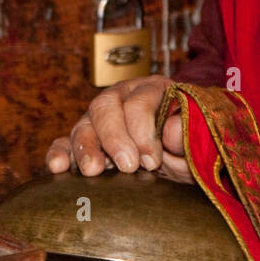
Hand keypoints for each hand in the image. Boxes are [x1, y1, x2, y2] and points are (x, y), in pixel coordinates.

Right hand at [45, 75, 191, 181]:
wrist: (189, 159)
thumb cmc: (195, 145)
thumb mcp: (201, 140)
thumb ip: (189, 133)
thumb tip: (170, 131)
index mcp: (154, 90)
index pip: (139, 101)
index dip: (143, 131)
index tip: (152, 161)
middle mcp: (122, 98)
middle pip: (105, 107)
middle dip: (114, 137)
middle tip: (128, 166)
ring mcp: (101, 120)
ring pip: (83, 124)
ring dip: (86, 148)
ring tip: (93, 171)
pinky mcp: (87, 142)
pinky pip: (65, 143)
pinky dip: (60, 154)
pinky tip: (58, 167)